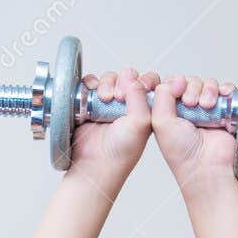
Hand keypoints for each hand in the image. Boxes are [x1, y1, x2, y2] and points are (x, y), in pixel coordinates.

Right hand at [69, 66, 157, 189]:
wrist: (95, 163)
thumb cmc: (120, 151)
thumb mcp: (141, 122)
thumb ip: (139, 95)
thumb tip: (129, 74)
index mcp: (145, 108)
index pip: (149, 82)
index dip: (145, 80)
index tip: (141, 86)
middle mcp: (127, 104)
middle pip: (127, 77)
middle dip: (123, 81)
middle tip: (119, 96)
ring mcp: (107, 103)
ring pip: (109, 79)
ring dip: (106, 83)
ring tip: (105, 98)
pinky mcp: (89, 104)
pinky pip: (89, 85)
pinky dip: (89, 86)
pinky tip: (92, 97)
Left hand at [151, 74, 237, 191]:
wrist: (206, 166)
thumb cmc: (183, 153)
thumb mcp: (161, 123)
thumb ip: (162, 96)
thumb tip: (175, 79)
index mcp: (170, 111)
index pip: (172, 85)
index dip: (174, 83)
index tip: (176, 91)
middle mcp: (188, 110)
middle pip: (190, 81)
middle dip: (191, 88)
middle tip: (190, 103)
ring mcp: (207, 110)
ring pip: (208, 84)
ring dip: (207, 90)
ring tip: (206, 106)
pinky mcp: (225, 111)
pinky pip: (226, 90)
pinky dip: (224, 90)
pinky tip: (219, 99)